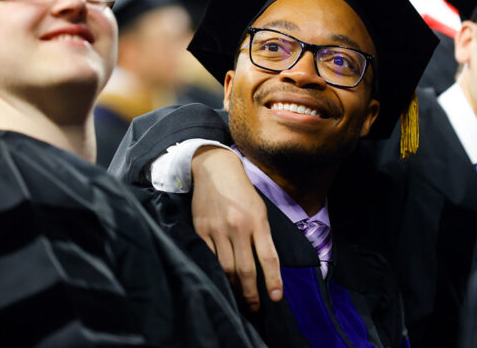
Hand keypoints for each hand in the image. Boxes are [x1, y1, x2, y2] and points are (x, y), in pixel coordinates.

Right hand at [191, 146, 282, 311]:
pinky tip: (219, 281)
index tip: (276, 298)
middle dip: (251, 293)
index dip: (273, 280)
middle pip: (245, 269)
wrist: (215, 169)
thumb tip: (265, 266)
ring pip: (225, 268)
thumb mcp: (259, 210)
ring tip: (238, 299)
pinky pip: (208, 258)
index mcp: (257, 221)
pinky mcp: (201, 230)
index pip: (268, 257)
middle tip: (255, 307)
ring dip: (233, 287)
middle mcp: (238, 227)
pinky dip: (215, 273)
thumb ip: (262, 236)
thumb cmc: (242, 192)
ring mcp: (217, 229)